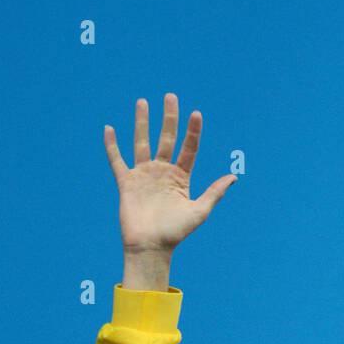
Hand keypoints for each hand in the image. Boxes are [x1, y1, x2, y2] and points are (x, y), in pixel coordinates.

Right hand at [103, 93, 236, 253]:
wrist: (151, 247)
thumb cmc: (175, 233)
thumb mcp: (199, 211)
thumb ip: (214, 192)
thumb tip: (234, 177)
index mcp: (180, 178)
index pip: (188, 148)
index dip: (193, 132)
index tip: (196, 113)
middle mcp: (162, 172)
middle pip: (166, 139)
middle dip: (169, 118)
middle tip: (170, 96)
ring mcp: (144, 175)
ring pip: (142, 142)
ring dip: (142, 122)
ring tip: (143, 101)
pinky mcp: (126, 182)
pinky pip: (117, 160)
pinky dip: (111, 145)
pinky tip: (109, 128)